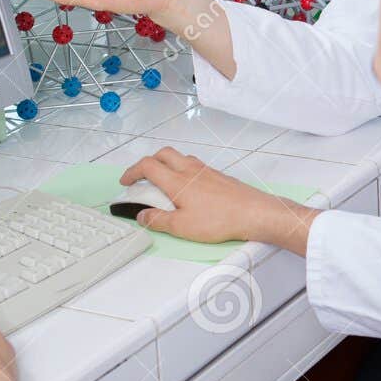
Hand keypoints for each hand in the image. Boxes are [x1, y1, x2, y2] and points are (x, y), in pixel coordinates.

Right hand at [120, 148, 318, 254]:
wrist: (254, 213)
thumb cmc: (220, 220)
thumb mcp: (181, 227)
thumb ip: (157, 220)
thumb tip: (141, 215)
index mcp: (176, 181)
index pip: (146, 166)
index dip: (131, 172)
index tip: (126, 182)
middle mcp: (190, 170)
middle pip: (162, 153)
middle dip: (147, 162)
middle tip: (142, 178)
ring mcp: (206, 171)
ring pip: (180, 157)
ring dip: (166, 164)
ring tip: (164, 183)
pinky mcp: (218, 176)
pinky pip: (194, 165)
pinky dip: (183, 170)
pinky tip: (188, 188)